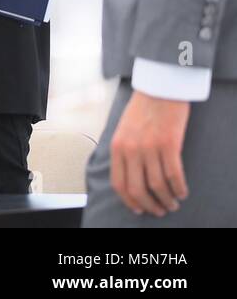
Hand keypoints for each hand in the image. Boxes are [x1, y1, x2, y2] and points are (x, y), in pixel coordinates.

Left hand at [110, 90, 189, 216]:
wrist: (158, 88)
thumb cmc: (142, 109)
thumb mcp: (123, 130)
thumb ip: (123, 152)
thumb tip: (129, 177)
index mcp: (117, 147)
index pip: (119, 183)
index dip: (129, 200)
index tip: (138, 209)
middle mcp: (130, 149)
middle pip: (138, 189)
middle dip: (149, 205)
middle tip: (159, 210)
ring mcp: (149, 147)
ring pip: (157, 185)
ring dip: (167, 199)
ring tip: (172, 204)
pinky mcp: (169, 144)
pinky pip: (174, 174)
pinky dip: (179, 188)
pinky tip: (182, 192)